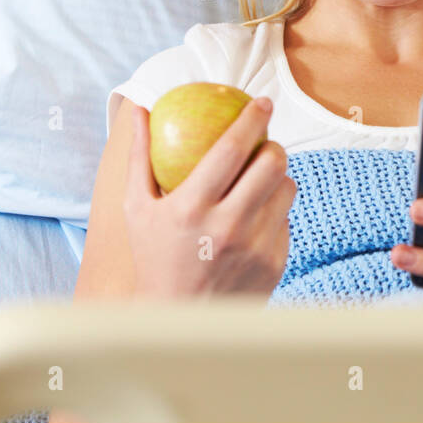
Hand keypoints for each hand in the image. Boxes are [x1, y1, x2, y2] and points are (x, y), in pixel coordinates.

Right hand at [122, 98, 295, 297]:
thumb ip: (139, 157)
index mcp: (190, 209)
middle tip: (266, 143)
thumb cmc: (154, 256)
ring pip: (286, 189)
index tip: (262, 102)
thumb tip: (140, 109)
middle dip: (274, 145)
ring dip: (279, 176)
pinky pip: (286, 220)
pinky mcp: (275, 263)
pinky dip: (276, 210)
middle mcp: (226, 227)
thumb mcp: (136, 209)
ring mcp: (254, 247)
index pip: (231, 149)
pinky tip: (259, 215)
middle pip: (270, 165)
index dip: (252, 119)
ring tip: (262, 179)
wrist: (178, 319)